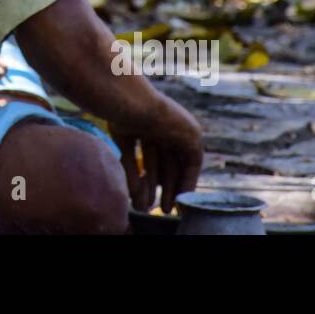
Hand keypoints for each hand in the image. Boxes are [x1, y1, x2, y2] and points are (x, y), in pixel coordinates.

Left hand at [111, 95, 202, 213]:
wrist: (133, 103)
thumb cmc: (166, 120)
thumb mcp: (192, 139)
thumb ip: (193, 159)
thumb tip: (187, 179)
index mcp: (181, 128)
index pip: (185, 160)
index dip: (184, 181)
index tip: (182, 202)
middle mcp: (162, 128)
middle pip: (166, 164)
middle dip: (166, 188)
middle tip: (164, 210)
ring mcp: (141, 129)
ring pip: (147, 164)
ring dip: (147, 187)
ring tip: (144, 208)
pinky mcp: (121, 131)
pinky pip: (129, 157)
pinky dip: (132, 176)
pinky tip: (134, 195)